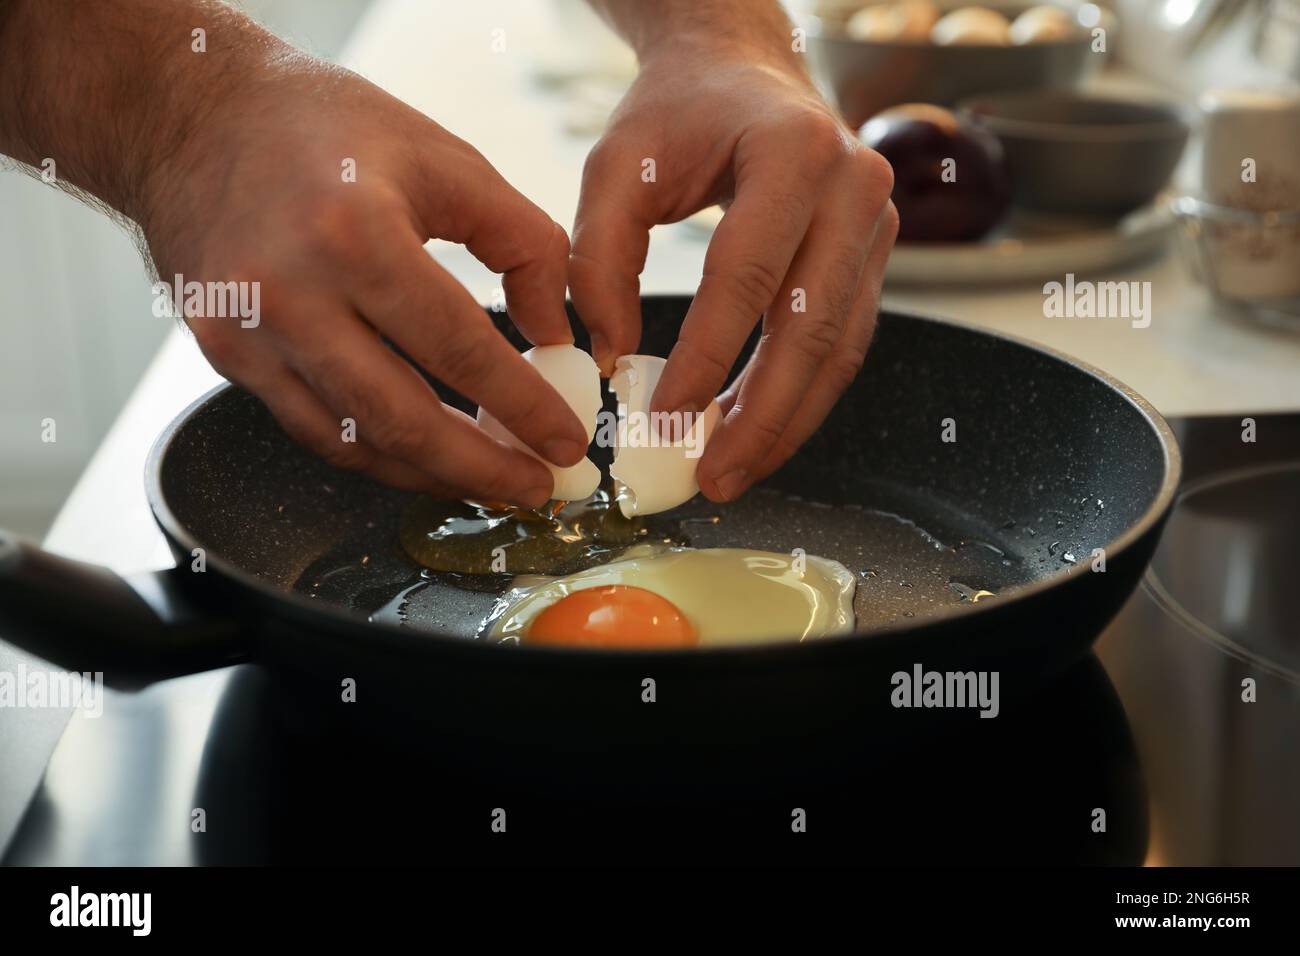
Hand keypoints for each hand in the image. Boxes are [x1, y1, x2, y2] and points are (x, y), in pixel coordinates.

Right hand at [139, 50, 586, 506]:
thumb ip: (522, 242)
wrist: (183, 115)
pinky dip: (375, 451)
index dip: (522, 406)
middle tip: (535, 487)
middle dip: (480, 468)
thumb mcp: (442, 157)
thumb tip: (555, 334)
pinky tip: (422, 455)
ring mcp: (248, 332)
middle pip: (402, 419)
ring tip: (489, 478)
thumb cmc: (318, 126)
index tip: (565, 441)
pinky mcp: (224, 353)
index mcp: (353, 232)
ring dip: (430, 473)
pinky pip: (313, 427)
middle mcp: (291, 293)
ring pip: (355, 440)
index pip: (458, 347)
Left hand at [570, 38, 896, 501]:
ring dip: (787, 422)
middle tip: (713, 476)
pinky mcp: (873, 257)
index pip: (748, 276)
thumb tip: (608, 354)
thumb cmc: (678, 115)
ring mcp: (877, 224)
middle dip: (760, 417)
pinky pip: (843, 343)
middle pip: (812, 328)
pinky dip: (802, 396)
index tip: (663, 416)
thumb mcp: (616, 166)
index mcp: (793, 151)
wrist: (742, 72)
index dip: (707, 356)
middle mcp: (854, 186)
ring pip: (839, 350)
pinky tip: (758, 432)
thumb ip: (598, 257)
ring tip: (733, 471)